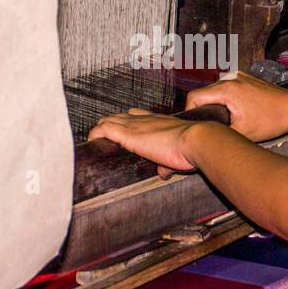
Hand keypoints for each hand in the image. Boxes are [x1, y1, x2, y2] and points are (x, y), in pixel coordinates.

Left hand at [87, 109, 202, 178]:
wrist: (195, 140)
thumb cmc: (192, 147)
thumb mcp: (178, 156)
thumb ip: (168, 164)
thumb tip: (164, 173)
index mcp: (157, 120)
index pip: (135, 115)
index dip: (126, 122)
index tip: (121, 132)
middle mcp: (144, 119)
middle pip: (119, 116)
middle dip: (110, 125)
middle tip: (104, 139)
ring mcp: (135, 125)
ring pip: (109, 120)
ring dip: (101, 129)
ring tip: (96, 141)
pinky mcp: (128, 134)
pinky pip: (104, 129)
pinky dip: (96, 134)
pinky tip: (91, 142)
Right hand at [184, 71, 287, 141]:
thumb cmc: (272, 120)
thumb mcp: (241, 133)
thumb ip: (218, 132)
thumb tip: (204, 134)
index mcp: (226, 89)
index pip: (194, 97)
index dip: (190, 111)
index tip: (194, 124)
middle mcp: (230, 78)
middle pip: (204, 93)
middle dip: (203, 108)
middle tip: (209, 125)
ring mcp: (239, 76)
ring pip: (216, 90)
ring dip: (216, 103)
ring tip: (224, 118)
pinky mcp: (246, 78)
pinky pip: (227, 88)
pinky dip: (227, 98)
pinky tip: (236, 111)